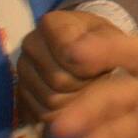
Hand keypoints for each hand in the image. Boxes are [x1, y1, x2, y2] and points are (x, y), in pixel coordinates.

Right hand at [17, 10, 137, 121]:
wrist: (89, 50)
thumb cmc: (103, 41)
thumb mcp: (113, 36)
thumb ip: (106, 44)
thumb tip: (77, 54)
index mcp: (52, 23)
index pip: (69, 52)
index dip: (90, 66)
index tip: (103, 66)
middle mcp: (30, 44)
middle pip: (59, 80)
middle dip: (87, 85)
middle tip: (102, 79)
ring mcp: (24, 70)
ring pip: (51, 100)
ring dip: (78, 102)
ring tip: (92, 89)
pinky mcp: (24, 95)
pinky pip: (44, 115)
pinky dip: (67, 114)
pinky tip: (80, 102)